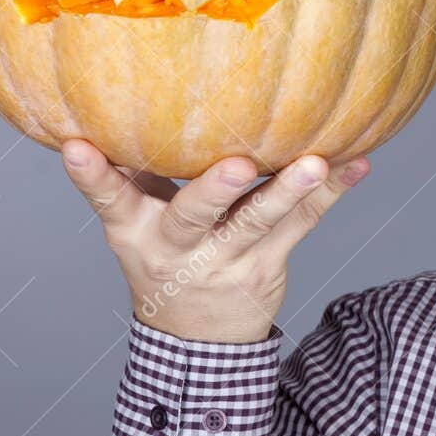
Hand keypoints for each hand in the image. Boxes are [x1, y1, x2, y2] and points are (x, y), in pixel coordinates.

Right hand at [61, 139, 369, 343]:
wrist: (196, 340)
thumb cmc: (165, 254)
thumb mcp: (137, 221)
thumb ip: (135, 168)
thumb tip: (133, 95)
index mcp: (135, 230)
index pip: (107, 198)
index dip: (90, 174)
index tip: (78, 145)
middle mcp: (178, 247)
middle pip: (194, 216)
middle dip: (215, 191)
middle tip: (236, 165)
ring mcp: (226, 259)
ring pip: (259, 221)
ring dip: (289, 190)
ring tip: (317, 163)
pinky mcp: (267, 266)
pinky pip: (303, 225)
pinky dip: (331, 193)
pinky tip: (357, 163)